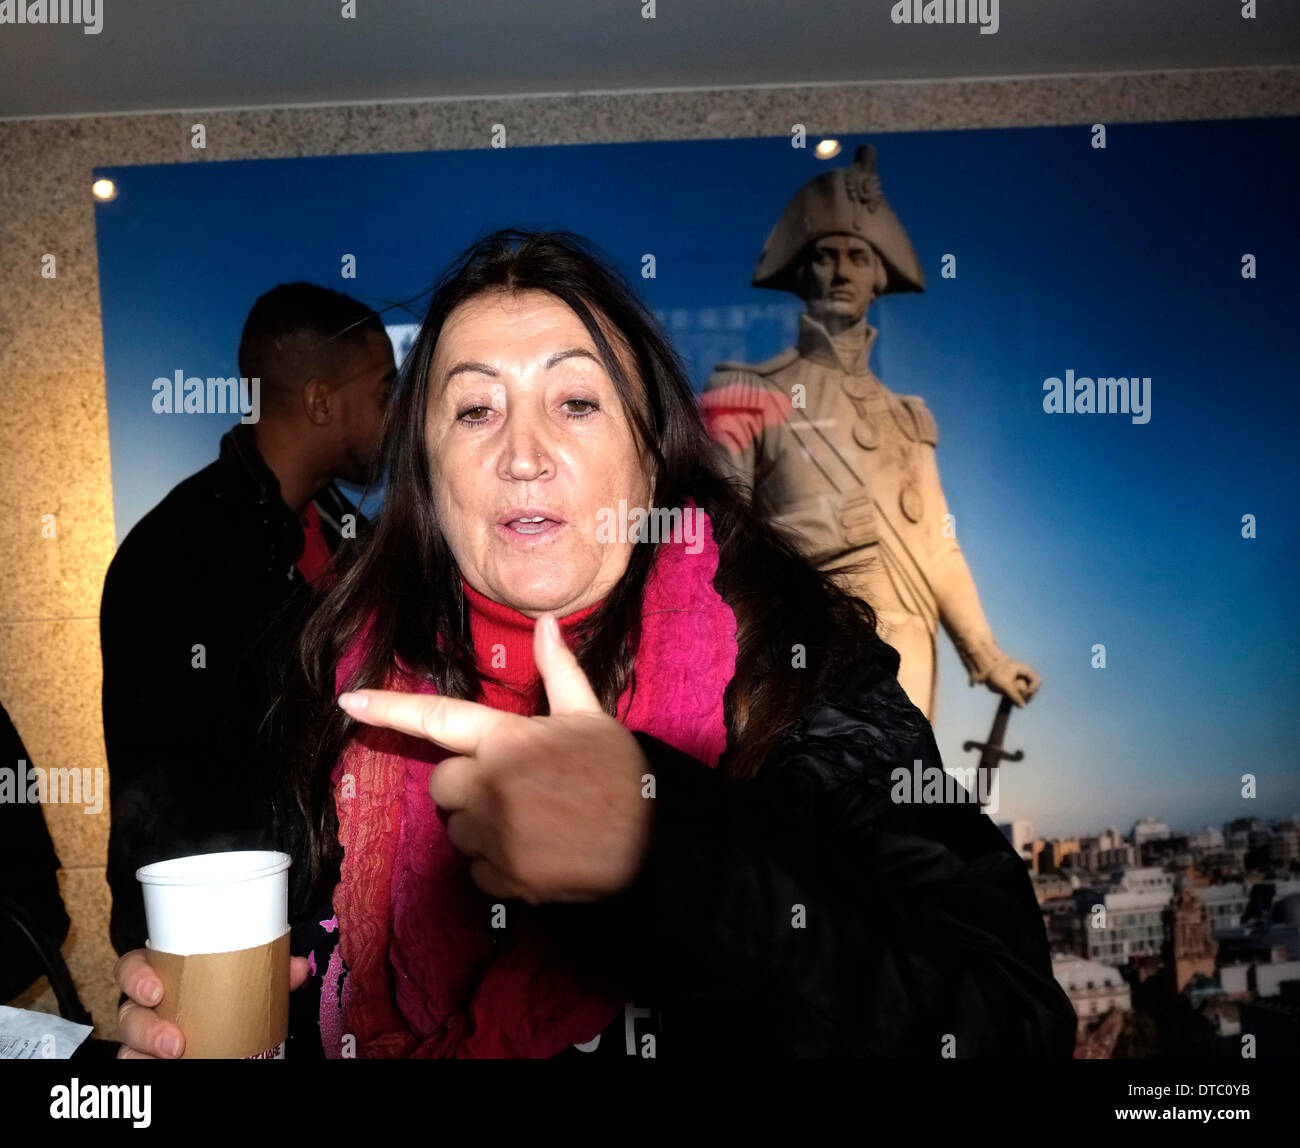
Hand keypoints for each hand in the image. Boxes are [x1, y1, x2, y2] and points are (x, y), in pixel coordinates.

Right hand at [114, 948, 308, 1058]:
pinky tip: (160, 1068)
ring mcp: (144, 1033)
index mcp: (165, 972)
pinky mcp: (147, 1056)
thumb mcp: (244, 977)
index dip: (136, 977)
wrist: (230, 1024)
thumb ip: (269, 970)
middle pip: (128, 1012)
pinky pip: (135, 1064)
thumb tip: (296, 968)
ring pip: (129, 1044)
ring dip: (147, 1053)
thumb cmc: (225, 990)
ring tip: (177, 1056)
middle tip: (175, 1042)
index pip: (133, 967)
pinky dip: (146, 1066)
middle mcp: (147, 1003)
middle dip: (145, 1028)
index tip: (156, 990)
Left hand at [338, 611, 653, 904]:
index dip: (390, 707)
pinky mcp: (502, 878)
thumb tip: (544, 622)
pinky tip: (536, 853)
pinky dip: (498, 865)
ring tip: (534, 822)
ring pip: (457, 829)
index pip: (438, 717)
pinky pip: (475, 869)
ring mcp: (494, 835)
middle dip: (469, 785)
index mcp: (508, 739)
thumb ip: (560, 672)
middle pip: (443, 785)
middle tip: (518, 787)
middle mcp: (492, 785)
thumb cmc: (620, 774)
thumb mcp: (592, 717)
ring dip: (483, 826)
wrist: (654, 844)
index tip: (347, 700)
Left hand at [985, 659, 1040, 705]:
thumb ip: (1014, 696)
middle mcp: (1026, 675)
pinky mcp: (1018, 686)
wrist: (986, 670)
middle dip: (1028, 695)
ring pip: (1030, 692)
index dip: (1033, 689)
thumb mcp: (1005, 685)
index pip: (1037, 681)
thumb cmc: (995, 674)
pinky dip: (1019, 697)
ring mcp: (1023, 680)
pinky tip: (1013, 700)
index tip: (1024, 694)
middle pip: (1035, 688)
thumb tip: (1023, 706)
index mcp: (1025, 669)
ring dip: (1024, 697)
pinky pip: (1023, 694)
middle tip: (1018, 699)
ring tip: (1014, 698)